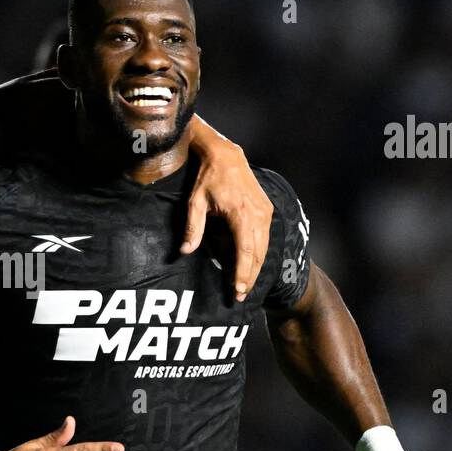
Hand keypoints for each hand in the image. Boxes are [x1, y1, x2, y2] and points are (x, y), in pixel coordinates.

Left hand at [185, 117, 272, 301]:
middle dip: (250, 276)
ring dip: (256, 267)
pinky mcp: (267, 209)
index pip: (245, 252)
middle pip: (258, 254)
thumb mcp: (195, 203)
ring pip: (265, 247)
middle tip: (240, 295)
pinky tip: (251, 264)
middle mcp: (258, 215)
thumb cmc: (208, 179)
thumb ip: (192, 229)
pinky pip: (266, 237)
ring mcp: (265, 212)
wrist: (226, 155)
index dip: (243, 273)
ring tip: (245, 284)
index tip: (238, 290)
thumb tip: (185, 252)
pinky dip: (259, 253)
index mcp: (241, 215)